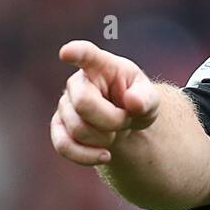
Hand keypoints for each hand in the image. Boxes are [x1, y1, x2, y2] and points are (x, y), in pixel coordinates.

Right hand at [51, 40, 160, 165]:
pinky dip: (86, 156)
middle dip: (111, 120)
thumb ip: (146, 99)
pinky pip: (63, 146)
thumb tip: (133, 102)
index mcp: (102, 66)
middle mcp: (78, 82)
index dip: (76, 53)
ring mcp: (65, 105)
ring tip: (116, 131)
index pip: (87, 55)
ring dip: (104, 138)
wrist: (125, 122)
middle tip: (126, 120)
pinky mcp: (59, 127)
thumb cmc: (135, 102)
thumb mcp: (150, 99)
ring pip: (78, 129)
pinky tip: (105, 156)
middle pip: (83, 103)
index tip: (66, 52)